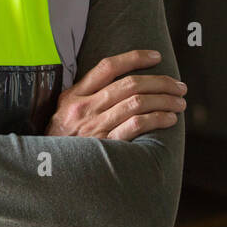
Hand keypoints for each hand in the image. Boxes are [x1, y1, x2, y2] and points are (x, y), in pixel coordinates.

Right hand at [45, 49, 186, 141]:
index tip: (157, 57)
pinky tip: (169, 119)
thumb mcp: (63, 112)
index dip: (135, 58)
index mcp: (74, 95)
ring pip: (137, 103)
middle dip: (160, 82)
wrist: (47, 170)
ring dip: (164, 100)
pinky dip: (157, 120)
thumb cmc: (60, 140)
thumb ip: (84, 95)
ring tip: (179, 102)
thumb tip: (119, 80)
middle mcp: (85, 108)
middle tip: (179, 85)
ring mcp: (95, 127)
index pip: (108, 67)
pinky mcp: (106, 146)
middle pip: (130, 85)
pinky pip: (136, 126)